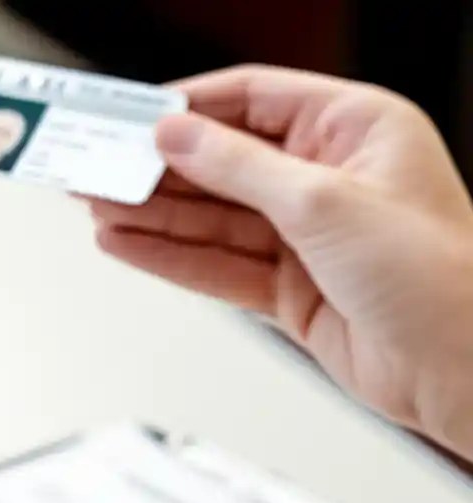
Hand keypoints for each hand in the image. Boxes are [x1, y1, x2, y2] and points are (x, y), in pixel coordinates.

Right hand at [86, 65, 472, 457]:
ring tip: (96, 206)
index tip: (130, 116)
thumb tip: (176, 136)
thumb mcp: (324, 203)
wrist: (466, 373)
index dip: (187, 107)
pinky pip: (216, 265)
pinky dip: (170, 257)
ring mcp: (307, 237)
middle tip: (96, 166)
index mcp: (356, 129)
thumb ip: (238, 168)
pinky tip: (127, 245)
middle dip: (157, 167)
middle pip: (222, 161)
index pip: (252, 99)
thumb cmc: (442, 279)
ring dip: (152, 214)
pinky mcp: (290, 289)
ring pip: (211, 217)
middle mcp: (328, 178)